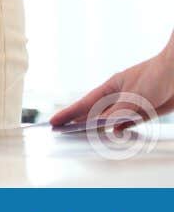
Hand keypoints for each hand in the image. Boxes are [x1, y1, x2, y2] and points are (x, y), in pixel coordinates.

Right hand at [51, 36, 173, 128]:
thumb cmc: (157, 76)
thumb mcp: (135, 96)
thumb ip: (119, 112)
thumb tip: (103, 125)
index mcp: (112, 86)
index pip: (86, 103)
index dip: (69, 113)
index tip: (54, 122)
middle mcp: (120, 96)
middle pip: (95, 111)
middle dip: (78, 120)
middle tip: (62, 130)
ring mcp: (133, 103)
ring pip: (111, 118)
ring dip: (98, 126)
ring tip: (82, 134)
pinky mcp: (147, 111)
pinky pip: (129, 122)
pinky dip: (121, 128)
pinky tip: (114, 133)